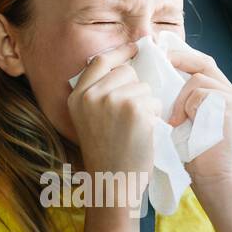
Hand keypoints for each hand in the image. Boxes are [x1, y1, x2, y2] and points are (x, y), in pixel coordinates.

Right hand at [67, 41, 160, 187]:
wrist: (113, 182)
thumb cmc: (105, 153)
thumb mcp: (87, 119)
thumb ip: (97, 93)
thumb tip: (123, 64)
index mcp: (77, 96)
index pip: (100, 61)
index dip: (119, 52)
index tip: (134, 48)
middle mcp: (92, 95)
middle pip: (126, 71)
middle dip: (134, 88)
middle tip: (128, 117)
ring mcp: (114, 101)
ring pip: (142, 86)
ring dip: (145, 104)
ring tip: (133, 128)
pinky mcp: (135, 110)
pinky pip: (153, 100)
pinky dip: (153, 115)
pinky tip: (142, 133)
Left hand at [163, 46, 231, 194]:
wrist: (212, 178)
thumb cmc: (193, 154)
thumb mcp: (184, 119)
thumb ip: (180, 99)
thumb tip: (154, 76)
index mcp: (221, 94)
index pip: (202, 64)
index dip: (181, 55)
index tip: (159, 53)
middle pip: (204, 62)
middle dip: (178, 59)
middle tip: (158, 61)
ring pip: (198, 79)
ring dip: (180, 99)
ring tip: (175, 120)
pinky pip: (201, 93)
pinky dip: (186, 107)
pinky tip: (182, 124)